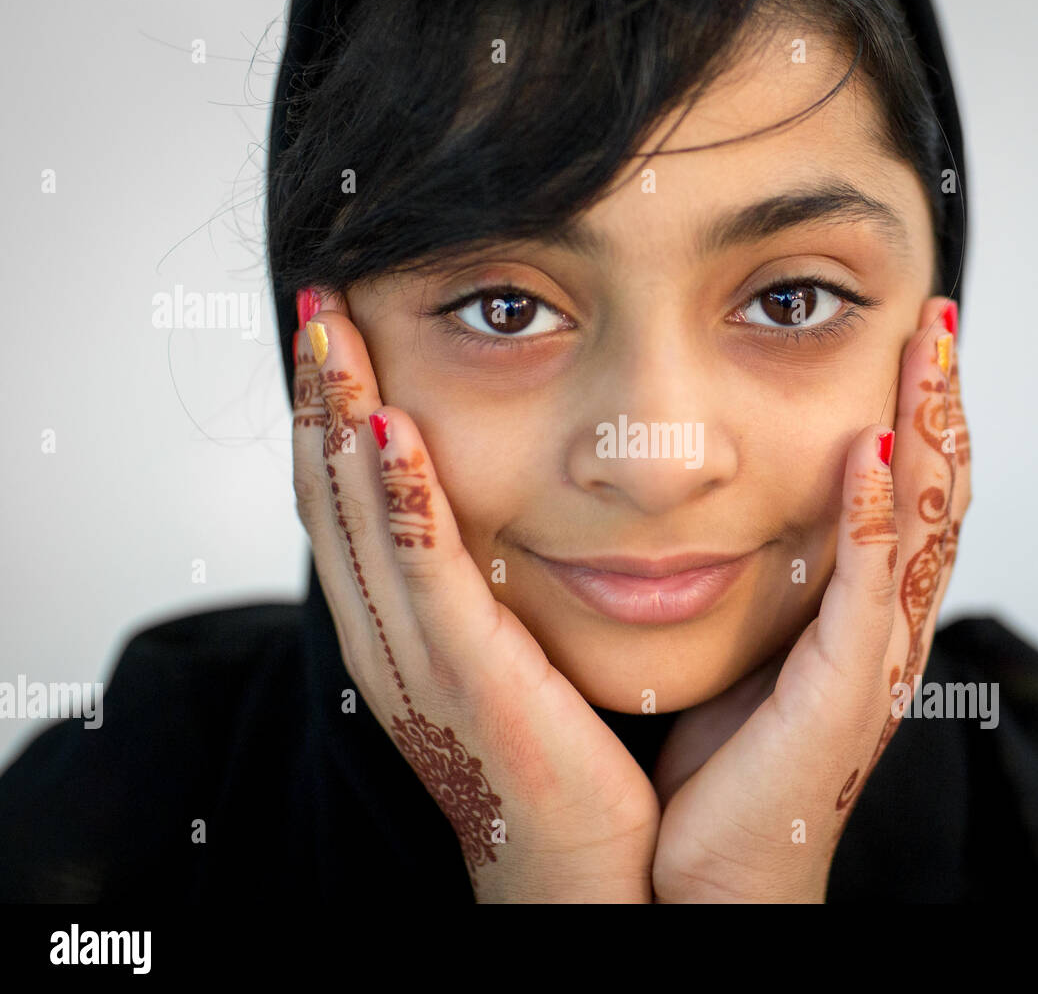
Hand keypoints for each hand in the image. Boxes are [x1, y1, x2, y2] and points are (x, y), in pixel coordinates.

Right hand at [292, 290, 659, 901]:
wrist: (585, 867)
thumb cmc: (564, 760)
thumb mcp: (510, 654)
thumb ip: (494, 586)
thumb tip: (511, 509)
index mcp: (402, 633)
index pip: (348, 505)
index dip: (332, 415)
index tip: (341, 333)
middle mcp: (391, 641)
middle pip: (331, 497)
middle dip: (321, 396)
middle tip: (319, 303)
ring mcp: (419, 662)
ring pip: (357, 521)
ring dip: (340, 420)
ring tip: (335, 332)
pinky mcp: (468, 678)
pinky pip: (423, 576)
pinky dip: (400, 500)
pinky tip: (391, 427)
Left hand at [650, 301, 970, 901]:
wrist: (706, 876)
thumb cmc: (719, 768)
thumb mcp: (746, 650)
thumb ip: (766, 586)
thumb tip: (732, 514)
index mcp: (860, 619)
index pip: (906, 494)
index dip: (917, 414)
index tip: (908, 333)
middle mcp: (884, 631)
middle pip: (937, 494)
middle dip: (941, 402)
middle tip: (939, 316)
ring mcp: (874, 660)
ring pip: (923, 525)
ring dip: (929, 432)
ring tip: (929, 349)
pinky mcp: (845, 694)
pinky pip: (869, 589)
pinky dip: (872, 516)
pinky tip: (869, 451)